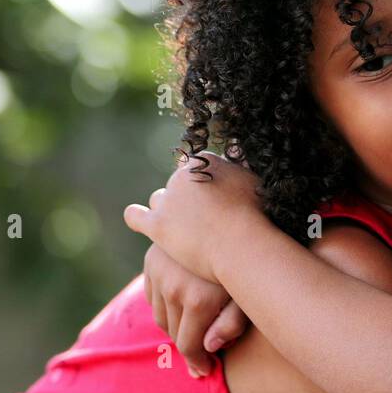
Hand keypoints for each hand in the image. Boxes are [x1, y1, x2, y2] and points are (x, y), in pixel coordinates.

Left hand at [124, 151, 263, 282]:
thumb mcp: (252, 181)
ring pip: (160, 200)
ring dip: (168, 211)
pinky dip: (136, 217)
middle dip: (188, 200)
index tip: (214, 200)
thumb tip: (235, 149)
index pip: (192, 167)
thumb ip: (238, 166)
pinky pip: (135, 216)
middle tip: (206, 221)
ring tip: (186, 229)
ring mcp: (167, 200)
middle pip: (177, 186)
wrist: (243, 243)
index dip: (202, 185)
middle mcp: (180, 176)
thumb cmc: (256, 214)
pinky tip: (141, 220)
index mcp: (202, 161)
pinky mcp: (157, 225)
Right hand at [142, 243, 250, 376]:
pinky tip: (180, 307)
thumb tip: (209, 348)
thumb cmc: (248, 262)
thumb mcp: (246, 295)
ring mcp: (159, 272)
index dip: (197, 363)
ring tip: (192, 330)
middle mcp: (173, 287)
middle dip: (187, 347)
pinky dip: (163, 306)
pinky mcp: (152, 260)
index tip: (205, 371)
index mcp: (197, 300)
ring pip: (159, 316)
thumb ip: (231, 325)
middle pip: (173, 333)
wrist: (232, 219)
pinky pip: (152, 296)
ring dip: (174, 327)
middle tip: (200, 356)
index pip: (189, 346)